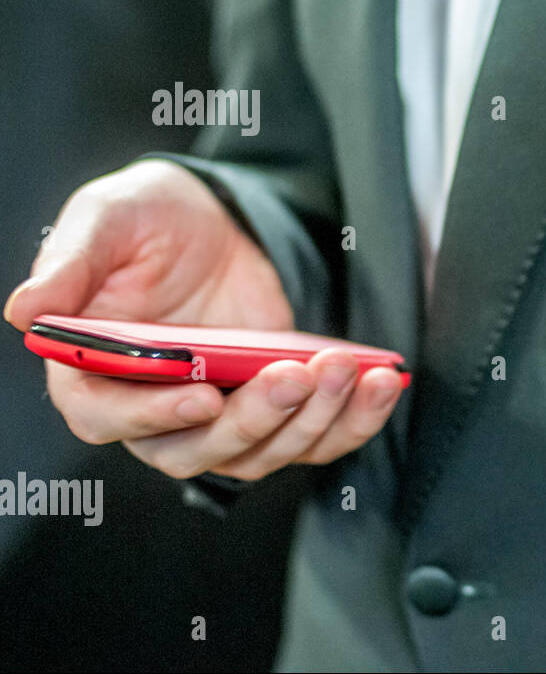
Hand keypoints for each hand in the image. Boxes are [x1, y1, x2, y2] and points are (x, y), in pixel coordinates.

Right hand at [4, 158, 403, 479]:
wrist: (215, 221)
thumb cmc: (148, 220)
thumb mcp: (106, 219)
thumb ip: (70, 264)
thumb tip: (25, 311)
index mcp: (94, 371)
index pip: (107, 417)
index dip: (152, 416)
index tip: (202, 396)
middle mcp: (153, 410)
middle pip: (195, 451)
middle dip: (252, 420)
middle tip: (296, 373)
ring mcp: (219, 417)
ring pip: (259, 453)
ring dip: (309, 421)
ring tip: (346, 371)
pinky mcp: (274, 411)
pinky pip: (313, 439)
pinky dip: (352, 423)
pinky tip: (381, 384)